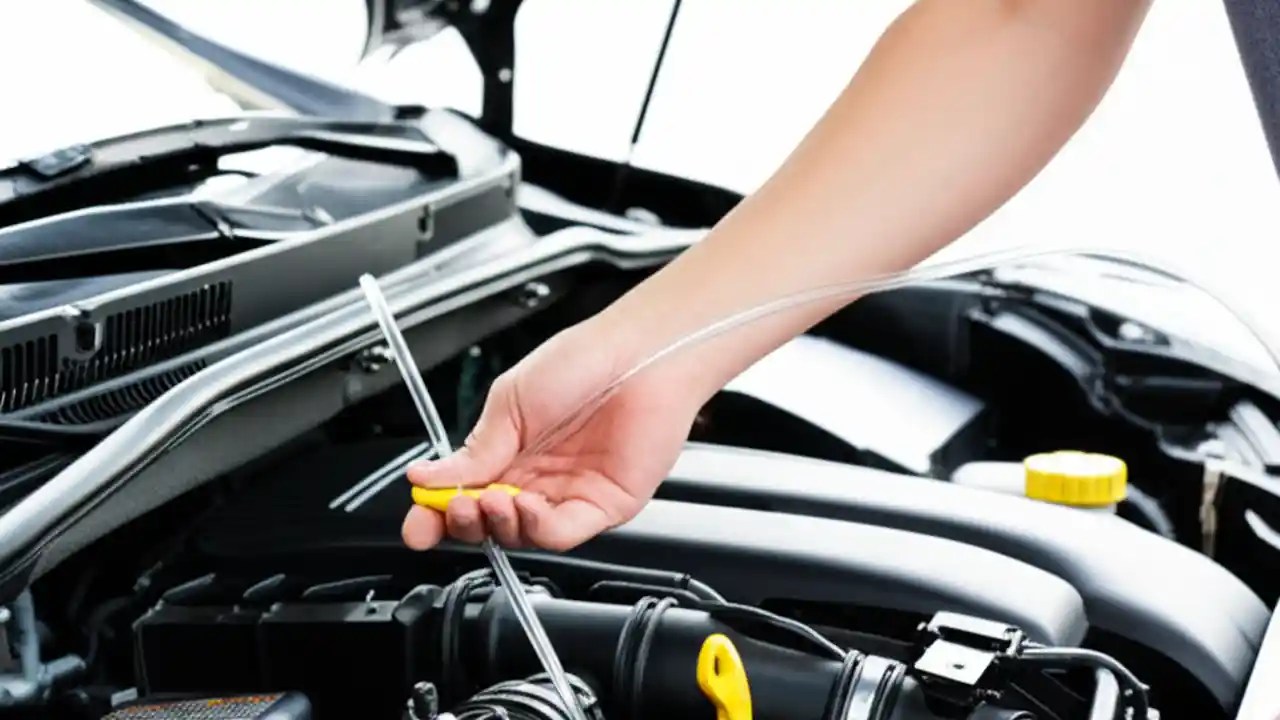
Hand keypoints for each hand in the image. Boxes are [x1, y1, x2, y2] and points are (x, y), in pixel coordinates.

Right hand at [401, 321, 703, 551]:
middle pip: (488, 523)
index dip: (436, 515)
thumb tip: (425, 477)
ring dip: (498, 525)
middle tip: (454, 506)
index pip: (464, 495)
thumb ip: (475, 448)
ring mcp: (569, 494)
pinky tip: (525, 504)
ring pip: (522, 534)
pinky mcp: (603, 506)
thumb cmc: (585, 360)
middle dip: (462, 523)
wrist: (639, 354)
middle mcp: (536, 477)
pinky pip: (562, 533)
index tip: (416, 526)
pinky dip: (537, 528)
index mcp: (509, 451)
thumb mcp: (511, 401)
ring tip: (489, 500)